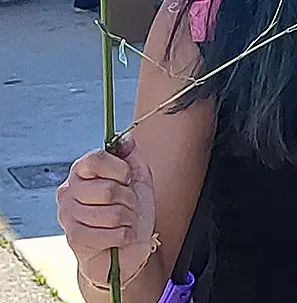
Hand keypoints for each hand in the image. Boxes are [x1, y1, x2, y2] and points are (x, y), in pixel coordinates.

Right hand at [56, 137, 156, 289]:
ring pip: (112, 214)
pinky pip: (112, 234)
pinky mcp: (74, 239)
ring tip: (123, 221)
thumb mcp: (138, 178)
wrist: (127, 248)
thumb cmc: (131, 211)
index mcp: (82, 172)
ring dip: (128, 219)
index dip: (120, 169)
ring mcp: (68, 216)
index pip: (96, 159)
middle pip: (108, 190)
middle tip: (127, 205)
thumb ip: (131, 156)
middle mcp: (69, 192)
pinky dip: (124, 236)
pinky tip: (119, 236)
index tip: (127, 178)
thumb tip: (126, 138)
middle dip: (128, 199)